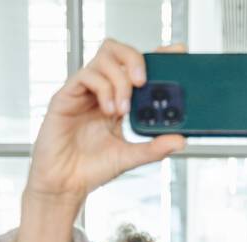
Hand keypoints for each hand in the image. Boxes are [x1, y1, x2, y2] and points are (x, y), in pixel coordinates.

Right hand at [25, 39, 185, 211]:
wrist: (65, 185)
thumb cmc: (91, 169)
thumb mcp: (130, 157)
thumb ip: (154, 148)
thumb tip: (181, 140)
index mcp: (118, 99)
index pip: (137, 67)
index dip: (156, 55)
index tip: (177, 53)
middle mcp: (101, 90)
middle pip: (117, 51)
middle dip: (135, 59)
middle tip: (143, 82)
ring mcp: (83, 91)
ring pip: (104, 58)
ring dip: (119, 80)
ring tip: (122, 110)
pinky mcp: (66, 96)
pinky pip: (86, 75)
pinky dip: (103, 89)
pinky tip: (108, 111)